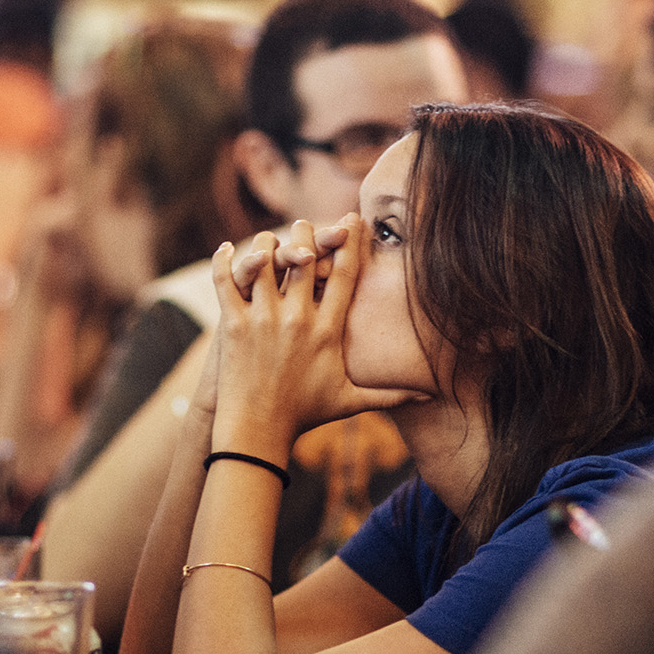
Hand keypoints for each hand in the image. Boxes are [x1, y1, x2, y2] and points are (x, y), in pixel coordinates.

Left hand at [209, 215, 418, 461]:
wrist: (258, 433)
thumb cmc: (305, 417)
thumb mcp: (350, 402)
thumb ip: (390, 395)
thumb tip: (429, 398)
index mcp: (328, 330)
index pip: (343, 275)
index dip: (350, 243)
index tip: (352, 220)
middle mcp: (298, 320)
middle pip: (305, 258)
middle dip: (305, 235)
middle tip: (302, 226)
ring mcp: (264, 321)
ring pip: (264, 262)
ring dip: (264, 245)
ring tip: (266, 241)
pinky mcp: (234, 326)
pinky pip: (226, 281)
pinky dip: (224, 262)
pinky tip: (225, 250)